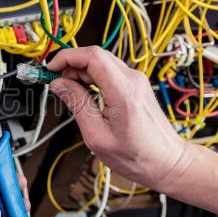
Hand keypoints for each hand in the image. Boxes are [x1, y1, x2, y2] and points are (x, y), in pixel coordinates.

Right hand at [47, 46, 190, 191]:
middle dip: (71, 64)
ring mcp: (136, 81)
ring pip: (101, 61)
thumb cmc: (138, 155)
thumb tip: (59, 85)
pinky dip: (91, 76)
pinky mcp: (136, 85)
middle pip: (95, 55)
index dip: (67, 57)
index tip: (51, 68)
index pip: (92, 56)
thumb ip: (77, 105)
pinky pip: (109, 71)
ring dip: (80, 71)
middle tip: (56, 82)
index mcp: (123, 92)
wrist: (166, 161)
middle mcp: (133, 80)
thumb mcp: (97, 136)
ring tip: (69, 91)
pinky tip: (84, 92)